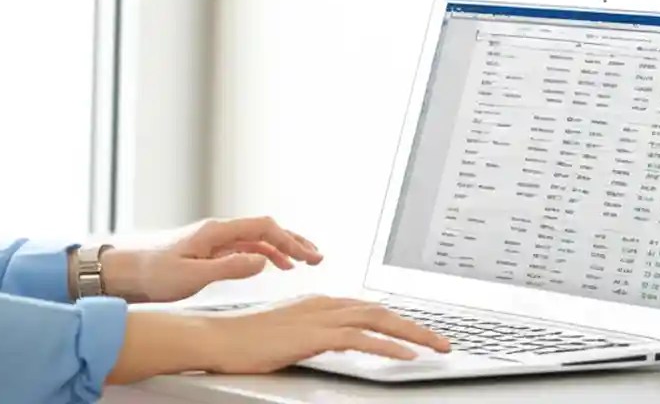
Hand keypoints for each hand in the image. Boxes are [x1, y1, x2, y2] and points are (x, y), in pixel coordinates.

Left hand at [100, 216, 323, 302]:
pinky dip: (264, 254)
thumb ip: (229, 268)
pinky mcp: (207, 252)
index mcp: (215, 232)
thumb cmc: (150, 273)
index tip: (308, 257)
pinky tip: (272, 265)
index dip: (290, 240)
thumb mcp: (192, 275)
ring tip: (303, 261)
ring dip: (282, 247)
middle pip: (264, 229)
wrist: (121, 272)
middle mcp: (217, 232)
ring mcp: (212, 241)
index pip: (263, 227)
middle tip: (317, 257)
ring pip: (256, 238)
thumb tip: (263, 261)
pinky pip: (244, 248)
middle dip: (293, 241)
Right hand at [201, 296, 451, 373]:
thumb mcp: (286, 336)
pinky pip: (360, 339)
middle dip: (416, 325)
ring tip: (438, 346)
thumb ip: (311, 336)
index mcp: (318, 303)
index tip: (419, 333)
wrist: (216, 338)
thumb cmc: (243, 341)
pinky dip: (388, 346)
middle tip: (442, 341)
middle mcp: (323, 304)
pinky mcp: (313, 335)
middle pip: (380, 311)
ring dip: (413, 334)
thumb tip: (332, 344)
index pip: (367, 309)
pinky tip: (407, 355)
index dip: (397, 320)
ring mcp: (318, 318)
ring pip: (378, 320)